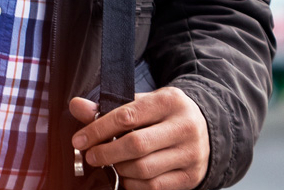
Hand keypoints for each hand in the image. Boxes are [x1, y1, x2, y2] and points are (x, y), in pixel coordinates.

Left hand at [69, 87, 208, 189]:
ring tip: (112, 164)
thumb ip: (110, 106)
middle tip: (91, 156)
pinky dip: (134, 184)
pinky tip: (128, 176)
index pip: (127, 116)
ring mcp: (190, 154)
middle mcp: (184, 127)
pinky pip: (154, 187)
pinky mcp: (190, 176)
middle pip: (136, 145)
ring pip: (143, 169)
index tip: (80, 139)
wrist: (207, 128)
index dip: (99, 130)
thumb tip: (76, 106)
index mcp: (169, 102)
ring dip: (120, 170)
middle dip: (106, 153)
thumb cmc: (166, 115)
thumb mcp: (143, 103)